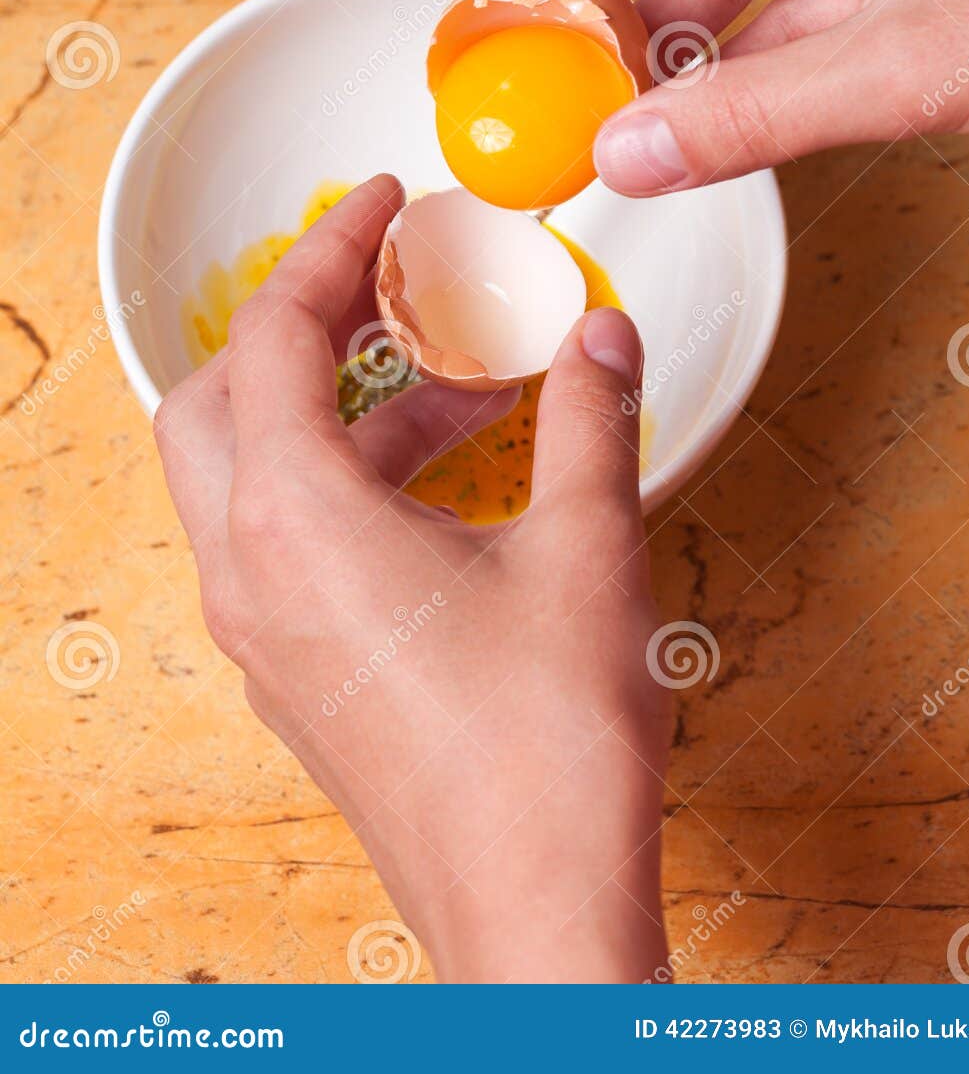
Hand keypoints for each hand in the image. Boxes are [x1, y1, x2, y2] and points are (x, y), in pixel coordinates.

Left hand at [154, 177, 669, 983]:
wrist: (534, 912)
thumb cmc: (548, 750)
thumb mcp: (588, 549)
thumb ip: (593, 418)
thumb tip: (604, 339)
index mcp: (296, 520)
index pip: (275, 335)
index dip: (331, 248)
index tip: (380, 202)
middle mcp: (251, 574)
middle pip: (218, 397)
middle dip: (303, 327)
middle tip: (393, 291)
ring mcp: (265, 634)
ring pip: (250, 475)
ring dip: (342, 415)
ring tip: (465, 397)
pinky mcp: (296, 675)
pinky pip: (284, 542)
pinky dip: (345, 485)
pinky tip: (452, 490)